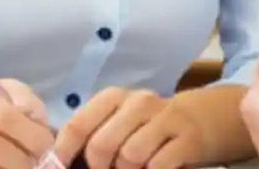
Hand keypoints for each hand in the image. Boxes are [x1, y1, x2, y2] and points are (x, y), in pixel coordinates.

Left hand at [53, 87, 203, 168]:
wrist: (201, 120)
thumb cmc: (149, 126)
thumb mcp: (120, 121)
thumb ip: (93, 135)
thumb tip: (58, 162)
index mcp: (115, 97)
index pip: (78, 124)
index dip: (64, 152)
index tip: (60, 167)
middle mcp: (140, 102)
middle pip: (102, 145)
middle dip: (99, 167)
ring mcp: (166, 118)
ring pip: (130, 156)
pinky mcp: (188, 139)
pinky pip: (158, 165)